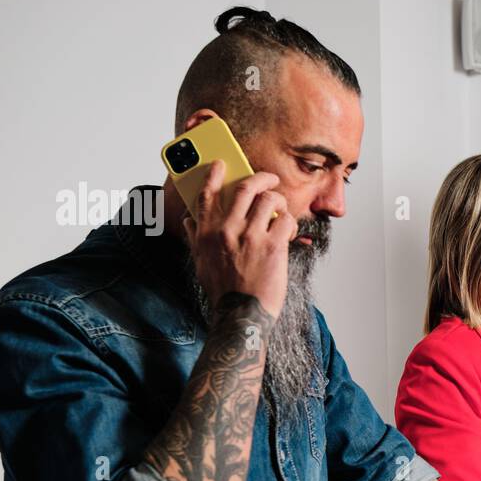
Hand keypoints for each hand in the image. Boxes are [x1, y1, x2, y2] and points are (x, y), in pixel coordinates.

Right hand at [183, 159, 296, 318]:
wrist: (240, 315)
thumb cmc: (223, 291)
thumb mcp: (201, 262)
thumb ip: (196, 238)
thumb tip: (190, 221)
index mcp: (206, 232)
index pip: (207, 194)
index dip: (214, 174)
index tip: (221, 164)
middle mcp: (227, 230)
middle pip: (246, 188)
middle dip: (262, 178)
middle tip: (269, 179)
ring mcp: (250, 237)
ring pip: (270, 200)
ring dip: (280, 201)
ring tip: (282, 209)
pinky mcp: (273, 247)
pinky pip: (286, 220)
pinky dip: (290, 222)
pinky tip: (288, 232)